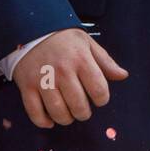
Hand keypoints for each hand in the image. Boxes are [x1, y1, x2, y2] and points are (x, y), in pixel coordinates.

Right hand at [12, 28, 128, 128]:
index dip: (102, 99)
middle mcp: (62, 71)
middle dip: (84, 113)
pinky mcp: (26, 86)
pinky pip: (34, 112)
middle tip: (83, 110)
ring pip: (57, 111)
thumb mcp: (88, 43)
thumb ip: (105, 62)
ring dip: (66, 119)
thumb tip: (123, 76)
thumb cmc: (63, 38)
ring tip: (69, 115)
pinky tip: (50, 120)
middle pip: (78, 105)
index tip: (99, 99)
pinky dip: (43, 121)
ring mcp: (42, 80)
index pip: (99, 89)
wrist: (32, 28)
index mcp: (81, 60)